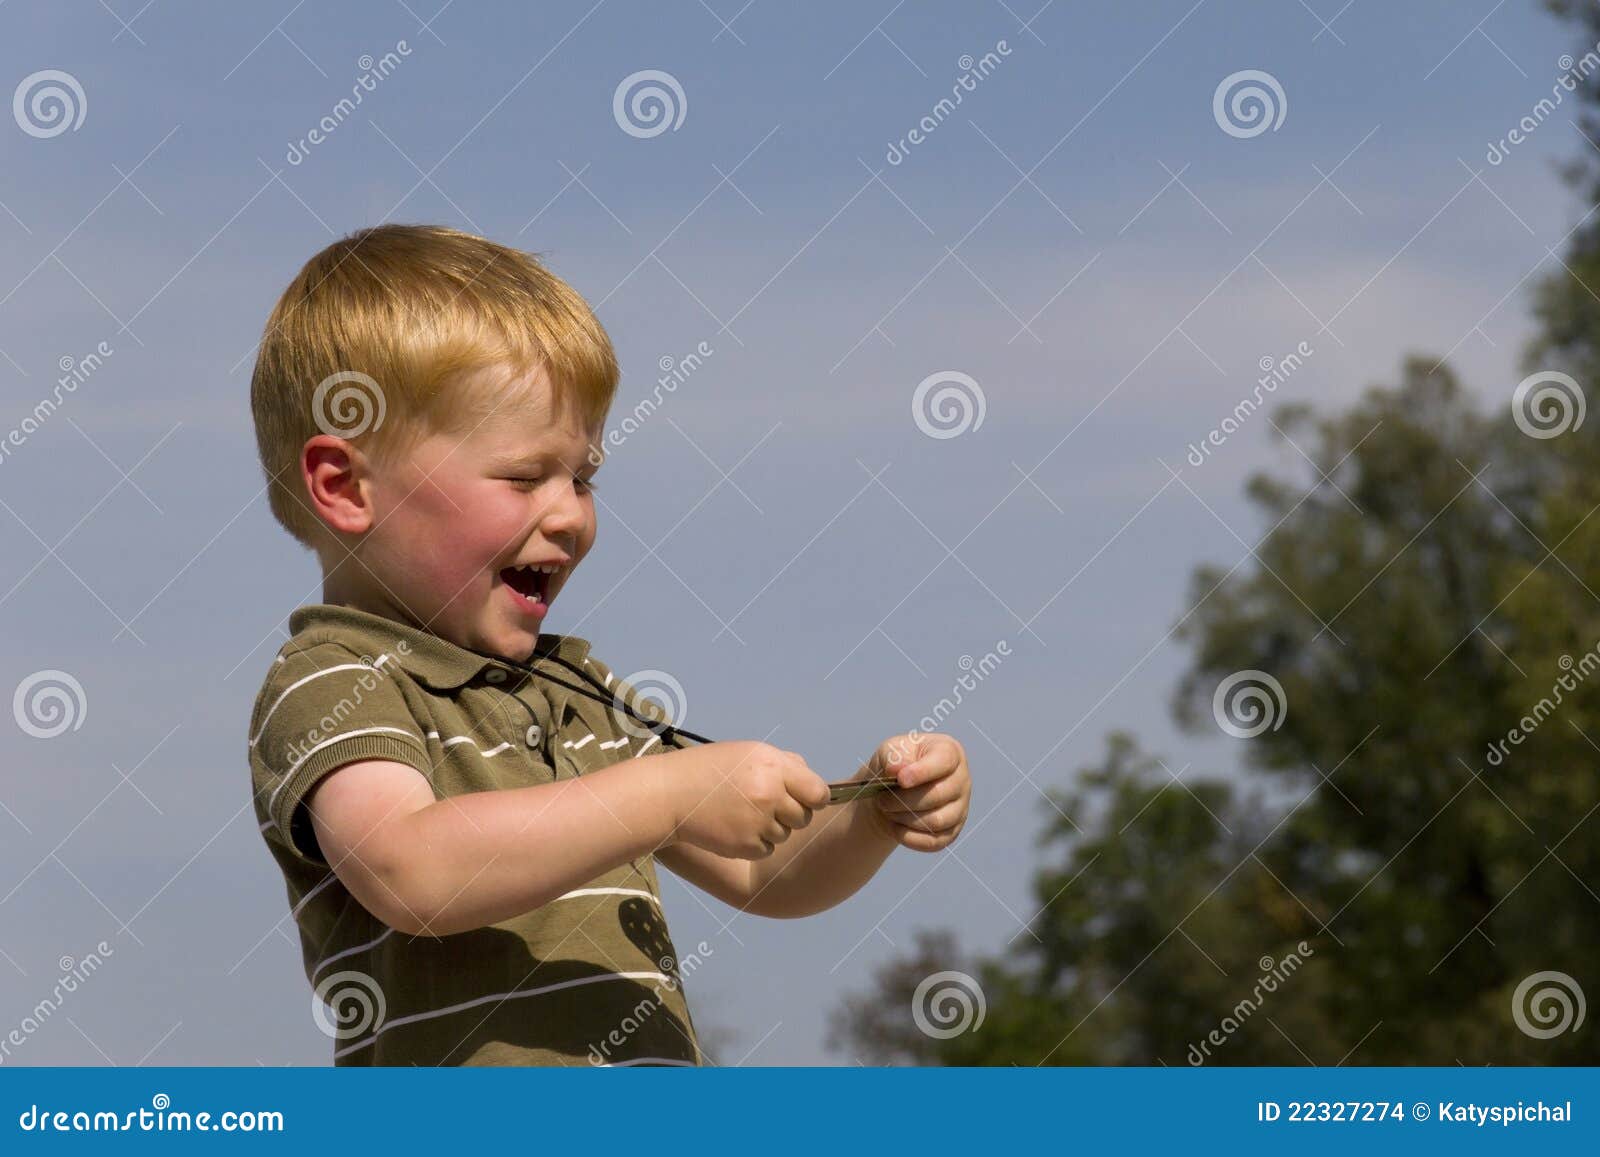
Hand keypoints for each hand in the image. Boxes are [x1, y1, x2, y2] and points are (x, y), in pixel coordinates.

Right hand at [673, 741, 831, 859]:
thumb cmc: (712, 769)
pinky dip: (755, 843)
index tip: (805, 798)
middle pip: (804, 817)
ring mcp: (758, 822)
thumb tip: (815, 785)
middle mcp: (769, 794)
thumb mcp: (749, 752)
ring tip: (743, 812)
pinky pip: (767, 849)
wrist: (670, 794)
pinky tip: (734, 827)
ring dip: (771, 828)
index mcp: (773, 766)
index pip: (818, 792)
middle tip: (767, 805)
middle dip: (792, 813)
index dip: (814, 797)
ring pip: (785, 834)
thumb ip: (786, 764)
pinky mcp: (745, 845)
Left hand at [860, 733, 969, 850]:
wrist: (892, 790)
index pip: (944, 761)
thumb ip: (893, 755)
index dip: (922, 772)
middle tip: (882, 799)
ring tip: (888, 810)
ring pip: (936, 821)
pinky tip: (895, 826)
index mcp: (950, 752)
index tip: (900, 779)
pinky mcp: (951, 832)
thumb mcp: (890, 750)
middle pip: (938, 795)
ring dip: (905, 818)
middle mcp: (961, 780)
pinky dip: (909, 837)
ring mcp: (960, 808)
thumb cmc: (896, 764)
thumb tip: (896, 769)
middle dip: (904, 799)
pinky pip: (933, 842)